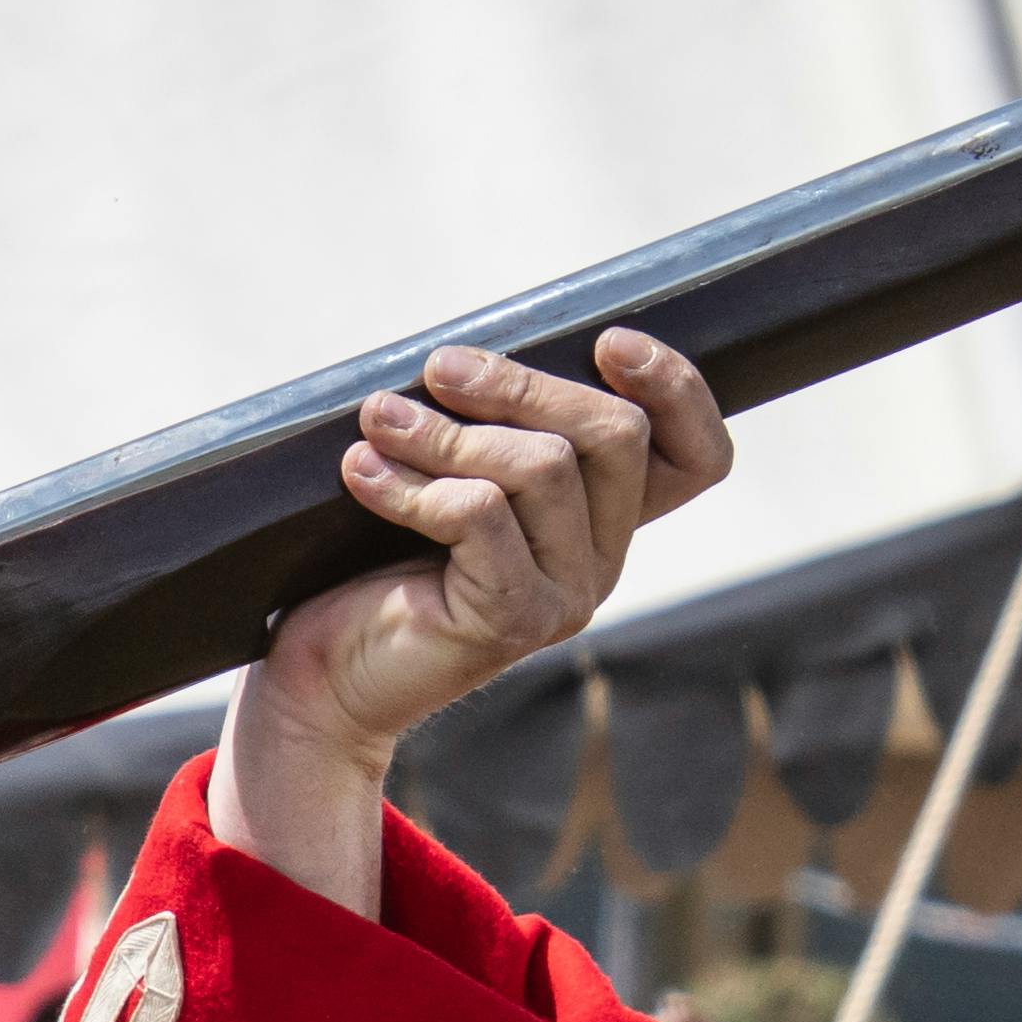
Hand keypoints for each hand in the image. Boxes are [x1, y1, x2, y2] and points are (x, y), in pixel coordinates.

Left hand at [217, 328, 730, 914]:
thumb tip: (469, 356)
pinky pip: (478, 514)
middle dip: (521, 385)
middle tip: (439, 369)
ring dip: (447, 432)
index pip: (697, 457)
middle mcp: (602, 560)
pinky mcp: (512, 620)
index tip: (608, 340)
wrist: (324, 681)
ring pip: (543, 467)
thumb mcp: (451, 479)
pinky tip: (361, 472)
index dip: (676, 389)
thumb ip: (493, 428)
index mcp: (604, 520)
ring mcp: (565, 597)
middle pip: (616, 435)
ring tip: (377, 420)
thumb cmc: (376, 570)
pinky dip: (412, 483)